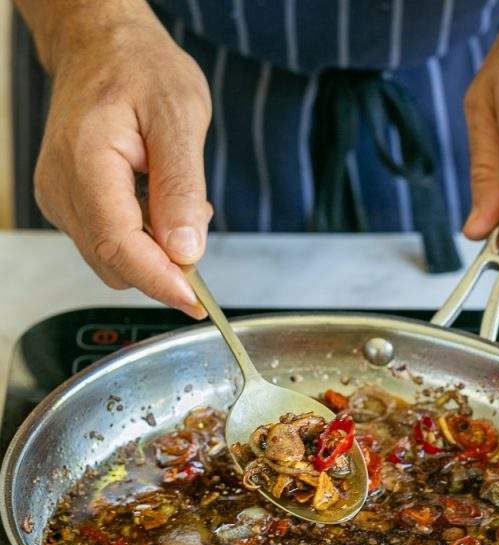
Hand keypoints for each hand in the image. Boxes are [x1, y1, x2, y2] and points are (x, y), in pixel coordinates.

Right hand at [32, 4, 210, 316]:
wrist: (102, 47)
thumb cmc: (139, 69)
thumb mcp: (179, 118)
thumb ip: (182, 188)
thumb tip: (185, 252)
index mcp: (86, 163)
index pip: (119, 246)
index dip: (160, 281)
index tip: (195, 302)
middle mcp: (62, 189)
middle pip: (115, 264)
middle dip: (164, 265)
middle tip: (198, 223)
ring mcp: (60, 199)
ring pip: (113, 260)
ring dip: (155, 251)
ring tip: (177, 200)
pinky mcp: (68, 205)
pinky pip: (108, 243)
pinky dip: (142, 237)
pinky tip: (158, 202)